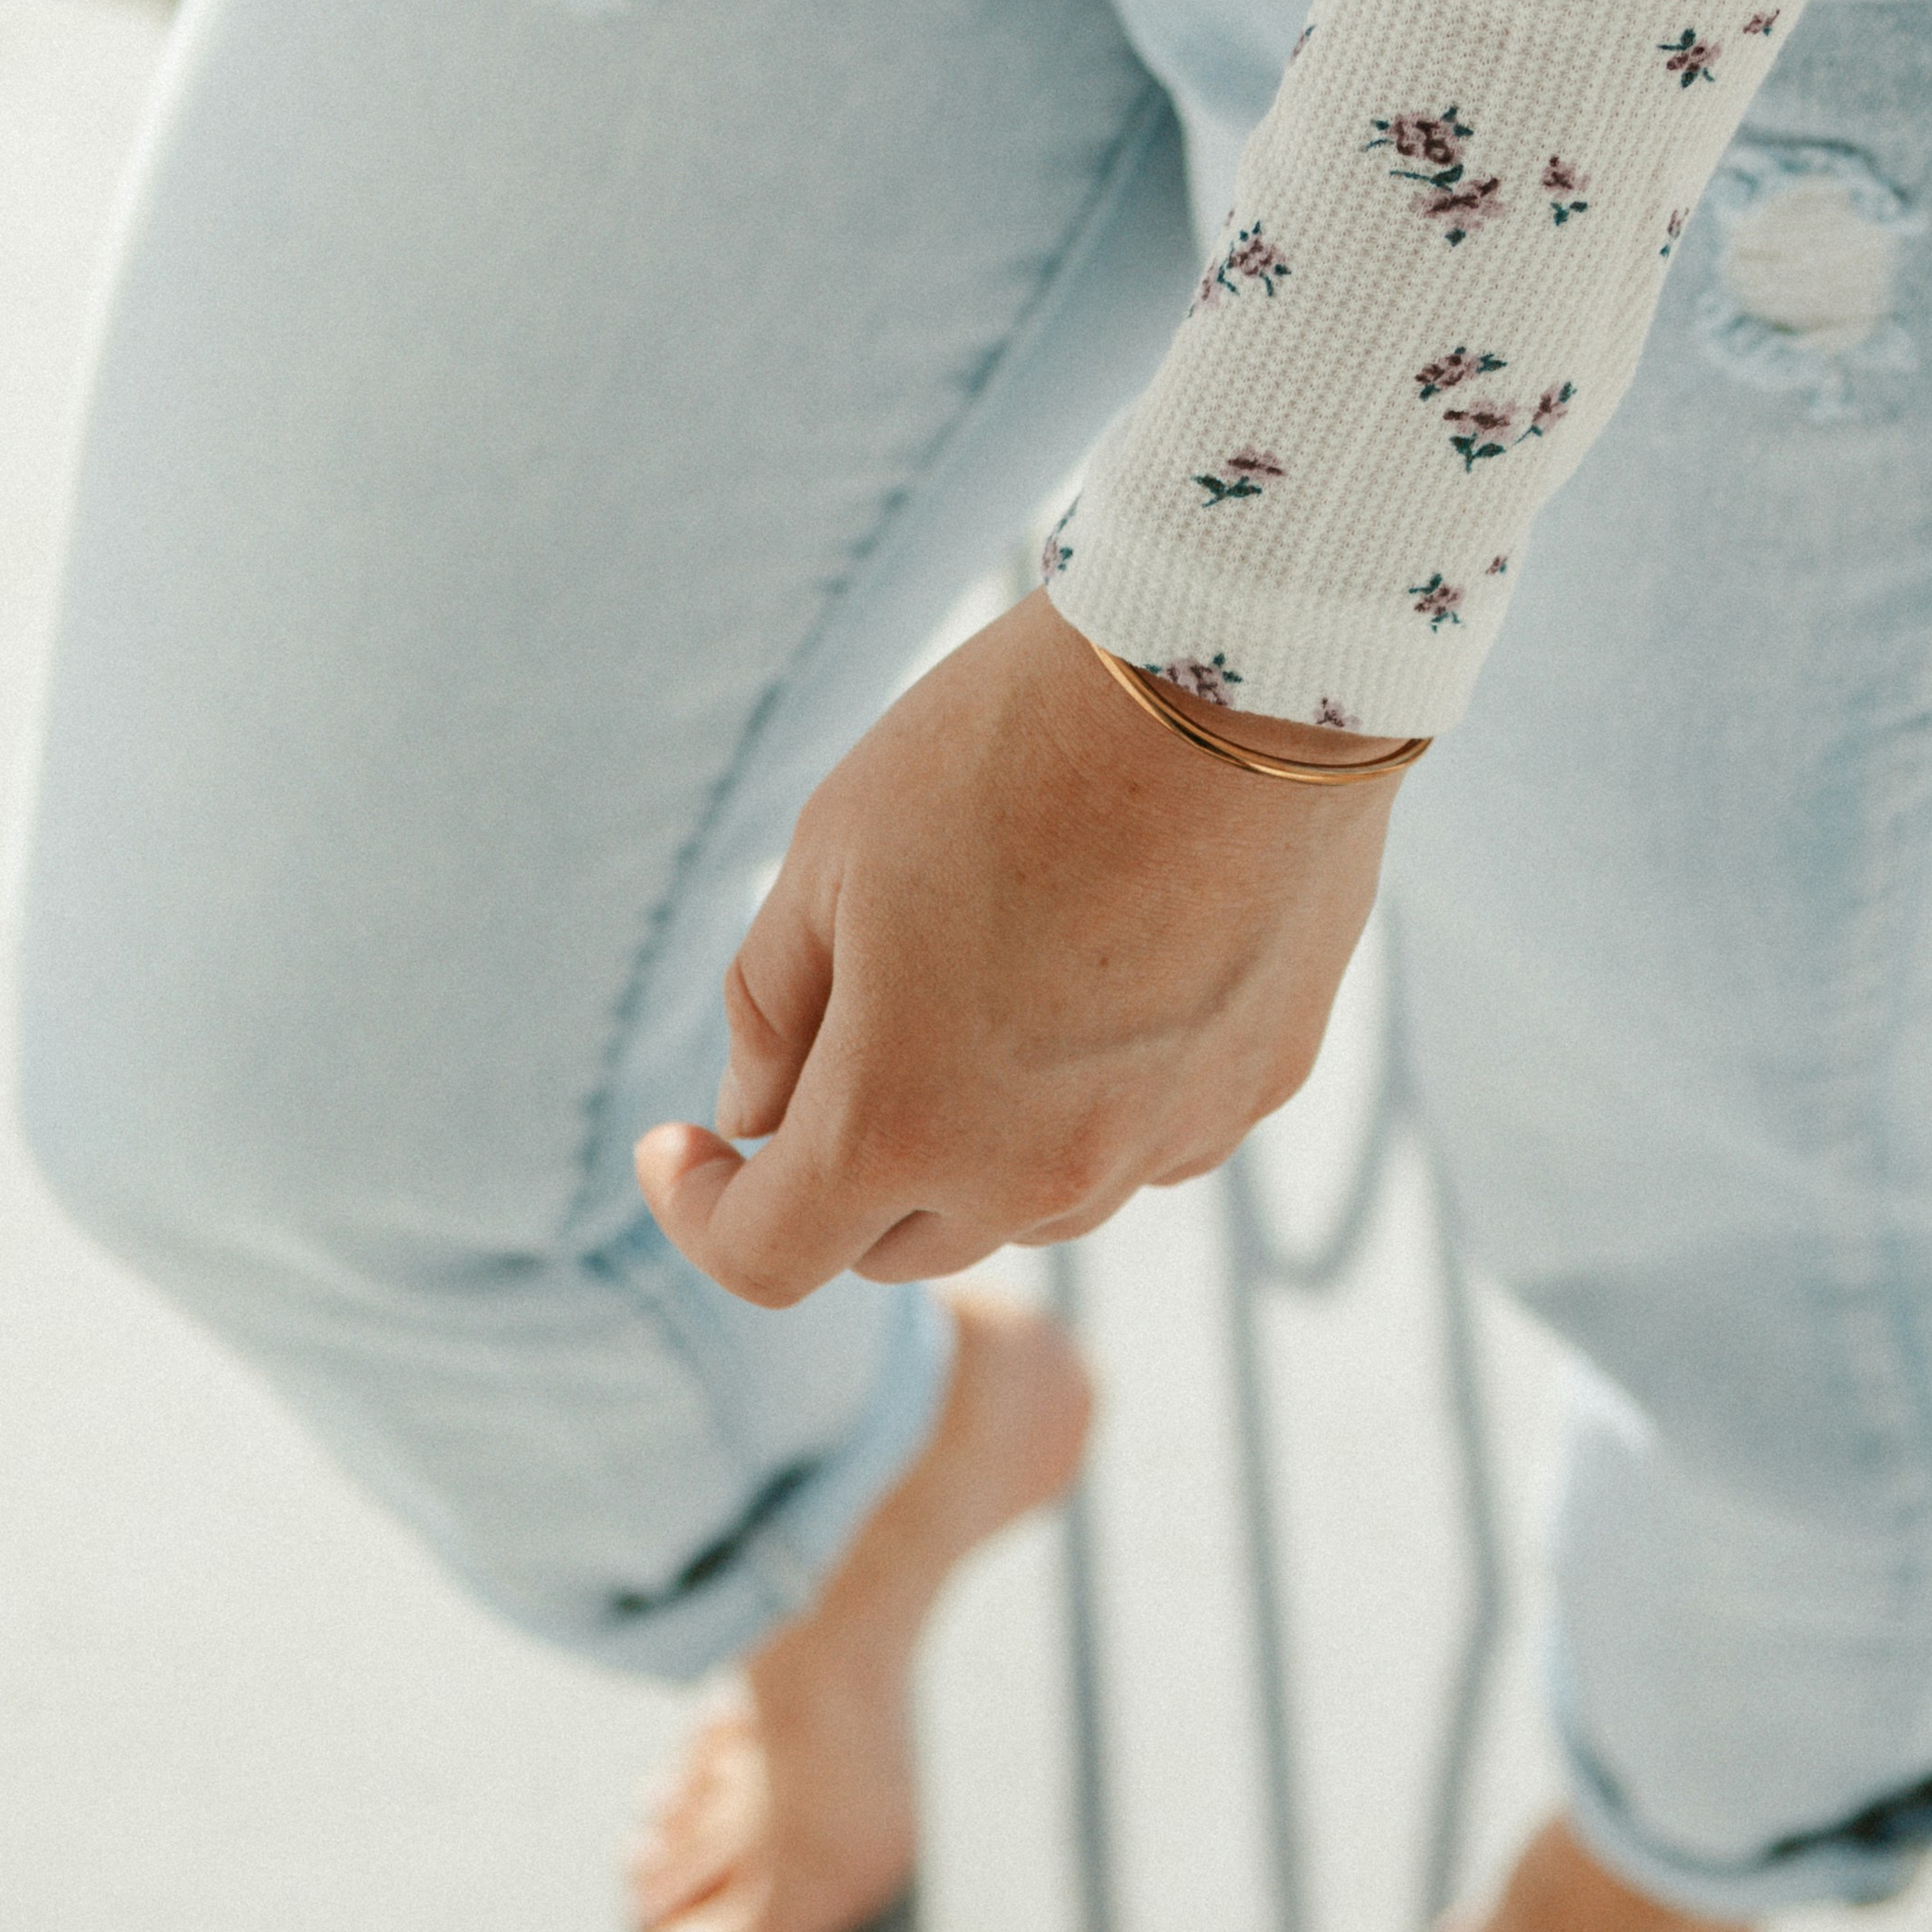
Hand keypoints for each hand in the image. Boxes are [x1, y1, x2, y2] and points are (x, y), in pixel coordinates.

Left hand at [634, 596, 1400, 1304]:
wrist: (1245, 673)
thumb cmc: (1007, 746)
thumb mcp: (831, 853)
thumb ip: (772, 1009)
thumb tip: (755, 1115)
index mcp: (899, 1121)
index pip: (767, 1258)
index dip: (701, 1212)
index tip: (680, 1147)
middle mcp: (1033, 1176)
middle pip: (900, 1242)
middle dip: (841, 1175)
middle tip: (833, 1045)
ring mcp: (1158, 1147)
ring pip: (1027, 1204)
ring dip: (974, 1145)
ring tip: (985, 981)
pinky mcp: (1251, 1097)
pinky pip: (1140, 1145)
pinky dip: (1091, 1104)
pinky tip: (1101, 973)